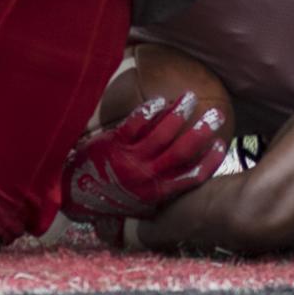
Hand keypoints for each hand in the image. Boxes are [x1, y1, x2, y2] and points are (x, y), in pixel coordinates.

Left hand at [60, 92, 228, 221]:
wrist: (72, 193)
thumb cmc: (108, 193)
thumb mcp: (138, 197)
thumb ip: (161, 184)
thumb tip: (186, 172)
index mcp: (156, 192)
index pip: (191, 177)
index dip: (209, 161)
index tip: (221, 144)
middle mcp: (146, 177)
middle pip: (181, 152)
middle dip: (201, 132)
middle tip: (216, 114)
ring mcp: (130, 159)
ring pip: (162, 134)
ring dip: (178, 113)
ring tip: (190, 97)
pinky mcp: (114, 144)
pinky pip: (136, 124)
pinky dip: (150, 111)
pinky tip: (160, 100)